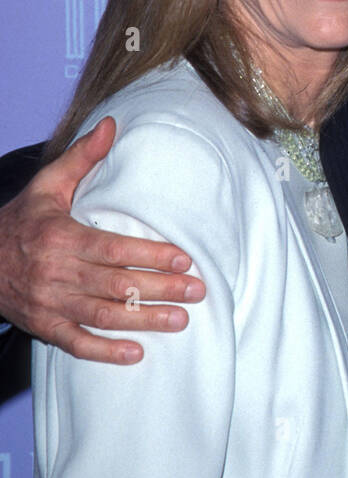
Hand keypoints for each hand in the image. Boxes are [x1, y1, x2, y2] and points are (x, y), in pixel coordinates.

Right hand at [0, 117, 204, 363]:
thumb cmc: (19, 220)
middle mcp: (55, 272)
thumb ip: (82, 158)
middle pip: (115, 284)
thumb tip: (110, 124)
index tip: (184, 258)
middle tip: (197, 291)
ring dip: (144, 321)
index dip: (149, 255)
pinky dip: (105, 352)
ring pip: (102, 315)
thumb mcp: (46, 185)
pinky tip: (136, 353)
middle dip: (160, 289)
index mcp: (59, 236)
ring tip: (181, 320)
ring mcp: (49, 303)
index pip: (112, 249)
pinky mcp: (43, 326)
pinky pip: (76, 343)